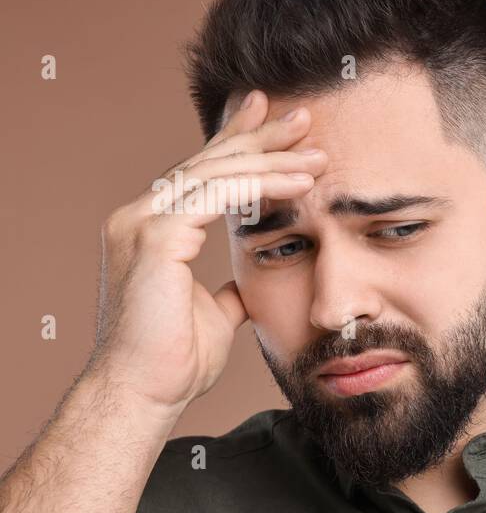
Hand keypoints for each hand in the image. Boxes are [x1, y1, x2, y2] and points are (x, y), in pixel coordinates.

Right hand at [84, 91, 327, 414]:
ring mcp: (142, 223)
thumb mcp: (214, 314)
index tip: (274, 120)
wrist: (145, 394)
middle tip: (303, 117)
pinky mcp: (155, 238)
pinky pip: (217, 197)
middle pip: (209, 162)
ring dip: (272, 161)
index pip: (202, 173)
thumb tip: (247, 282)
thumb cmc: (174, 362)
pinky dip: (260, 187)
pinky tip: (297, 184)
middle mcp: (140, 216)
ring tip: (317, 154)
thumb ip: (228, 289)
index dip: (238, 144)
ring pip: (217, 173)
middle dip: (259, 137)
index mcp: (151, 227)